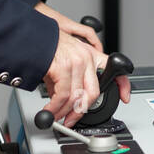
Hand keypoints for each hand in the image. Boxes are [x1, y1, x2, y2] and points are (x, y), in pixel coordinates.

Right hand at [35, 6, 129, 126]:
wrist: (30, 34)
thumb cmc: (45, 45)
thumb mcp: (63, 60)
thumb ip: (69, 79)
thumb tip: (65, 100)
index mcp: (91, 54)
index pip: (114, 69)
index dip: (122, 86)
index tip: (124, 97)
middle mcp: (87, 58)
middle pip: (93, 92)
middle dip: (82, 111)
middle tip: (72, 119)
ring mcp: (77, 63)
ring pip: (77, 97)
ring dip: (65, 112)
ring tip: (57, 117)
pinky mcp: (64, 68)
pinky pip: (63, 96)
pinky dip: (55, 108)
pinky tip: (50, 111)